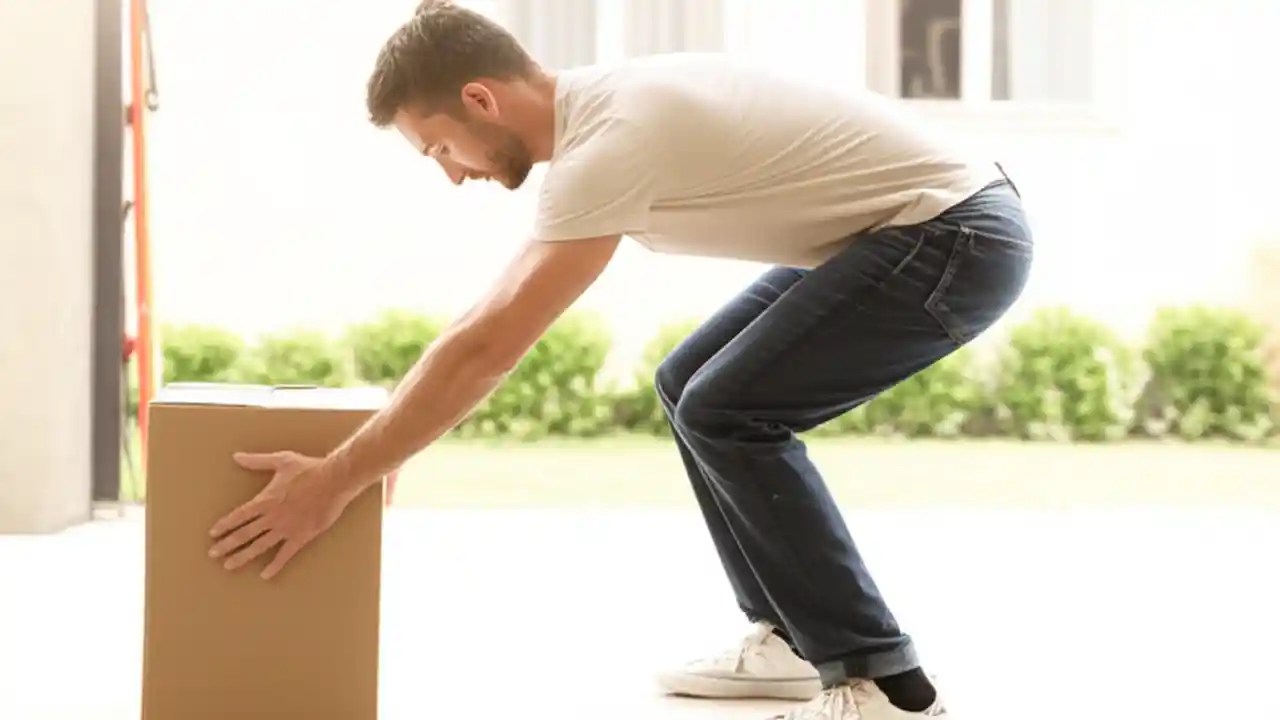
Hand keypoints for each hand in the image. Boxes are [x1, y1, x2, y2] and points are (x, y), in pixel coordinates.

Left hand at [209, 451, 358, 579]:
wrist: (334, 480)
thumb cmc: (309, 469)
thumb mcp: (282, 461)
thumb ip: (257, 461)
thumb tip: (236, 456)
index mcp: (266, 500)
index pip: (239, 516)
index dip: (225, 525)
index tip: (212, 534)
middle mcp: (273, 517)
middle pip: (245, 534)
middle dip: (227, 544)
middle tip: (212, 554)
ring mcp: (287, 528)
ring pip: (260, 546)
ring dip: (243, 556)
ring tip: (228, 565)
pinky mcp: (302, 536)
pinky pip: (285, 554)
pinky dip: (274, 565)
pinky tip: (265, 575)